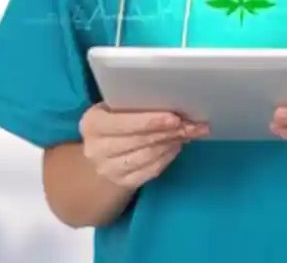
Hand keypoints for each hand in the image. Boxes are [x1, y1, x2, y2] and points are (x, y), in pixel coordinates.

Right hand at [79, 104, 209, 189]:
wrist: (98, 157)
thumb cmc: (111, 124)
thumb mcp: (111, 110)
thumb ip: (132, 106)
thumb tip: (170, 103)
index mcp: (92, 124)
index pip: (123, 123)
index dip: (150, 121)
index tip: (175, 118)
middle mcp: (97, 149)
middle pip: (140, 140)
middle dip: (170, 131)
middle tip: (194, 125)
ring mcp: (109, 169)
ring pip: (148, 156)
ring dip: (172, 143)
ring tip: (190, 132)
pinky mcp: (123, 183)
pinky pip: (151, 170)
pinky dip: (167, 157)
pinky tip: (177, 146)